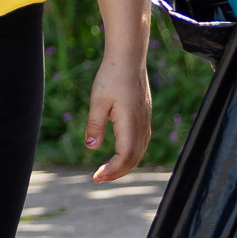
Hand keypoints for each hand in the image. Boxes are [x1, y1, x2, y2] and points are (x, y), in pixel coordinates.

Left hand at [85, 59, 150, 181]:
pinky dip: (131, 153)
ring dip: (125, 164)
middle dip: (117, 171)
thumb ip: (95, 125)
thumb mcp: (97, 101)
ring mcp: (145, 120)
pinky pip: (141, 141)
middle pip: (134, 158)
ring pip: (139, 151)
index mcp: (131, 123)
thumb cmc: (111, 77)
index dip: (113, 170)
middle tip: (98, 178)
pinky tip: (119, 154)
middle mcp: (142, 125)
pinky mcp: (144, 116)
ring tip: (107, 170)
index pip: (126, 156)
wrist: (128, 58)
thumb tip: (91, 147)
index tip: (96, 177)